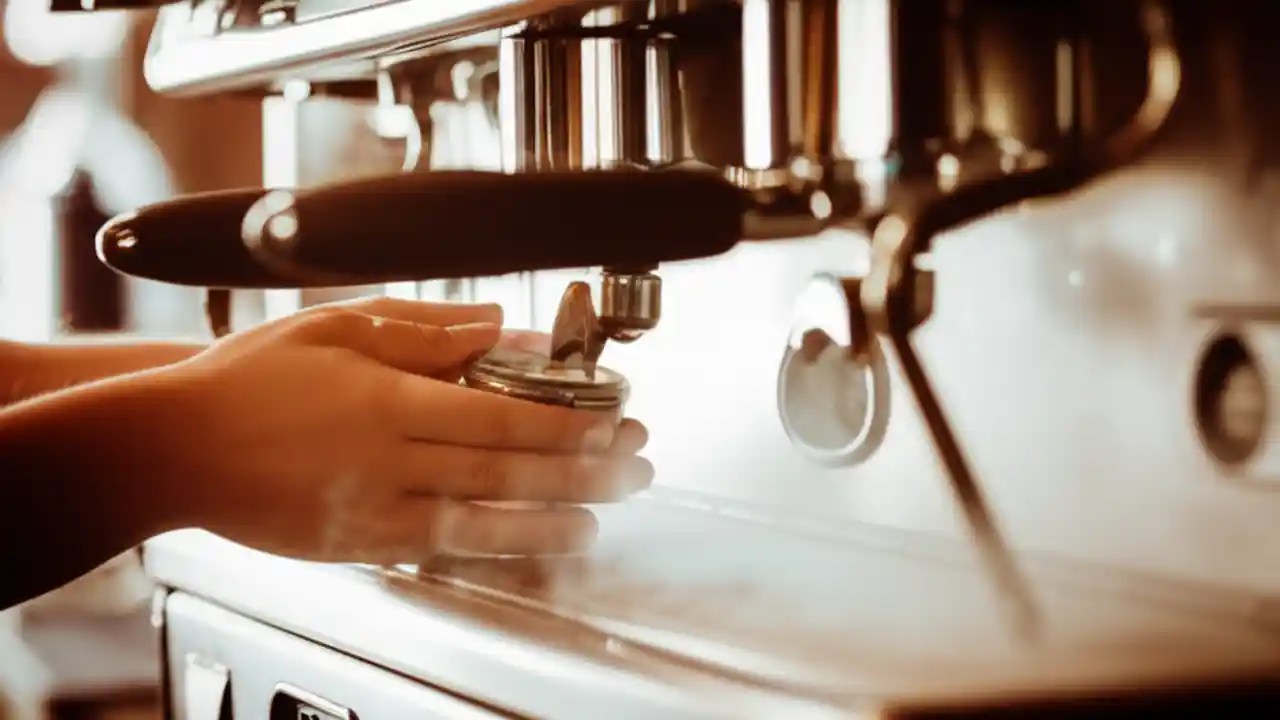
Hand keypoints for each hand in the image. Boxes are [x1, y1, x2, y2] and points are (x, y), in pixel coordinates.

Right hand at [157, 297, 651, 562]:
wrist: (171, 447)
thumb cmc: (248, 378)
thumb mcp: (336, 325)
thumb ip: (426, 327)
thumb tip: (501, 323)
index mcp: (387, 397)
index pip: (501, 412)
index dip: (567, 422)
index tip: (612, 419)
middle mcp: (387, 457)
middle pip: (506, 467)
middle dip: (583, 470)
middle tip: (634, 466)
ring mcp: (372, 508)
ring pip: (482, 519)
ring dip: (552, 520)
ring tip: (604, 518)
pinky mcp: (355, 544)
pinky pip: (438, 549)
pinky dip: (492, 545)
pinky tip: (529, 541)